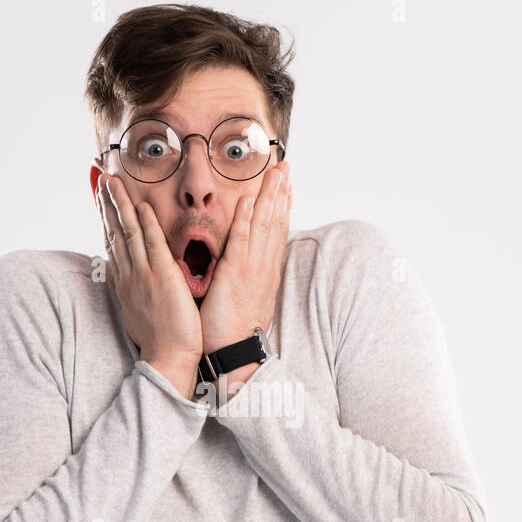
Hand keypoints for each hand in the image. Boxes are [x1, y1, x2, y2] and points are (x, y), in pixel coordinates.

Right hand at [96, 171, 202, 397]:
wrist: (168, 359)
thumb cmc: (161, 341)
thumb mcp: (142, 312)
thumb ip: (139, 292)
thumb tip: (137, 283)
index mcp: (125, 283)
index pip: (112, 242)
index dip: (104, 217)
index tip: (99, 196)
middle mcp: (129, 275)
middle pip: (113, 231)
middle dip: (105, 202)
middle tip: (99, 175)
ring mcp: (143, 276)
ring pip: (128, 232)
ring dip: (120, 204)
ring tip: (112, 180)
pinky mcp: (161, 278)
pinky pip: (152, 245)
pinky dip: (146, 224)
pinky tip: (141, 205)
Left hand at [199, 161, 291, 354]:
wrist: (235, 354)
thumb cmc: (234, 331)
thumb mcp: (246, 299)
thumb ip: (247, 277)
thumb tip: (247, 264)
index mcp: (267, 272)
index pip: (278, 232)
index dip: (284, 206)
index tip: (287, 185)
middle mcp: (264, 267)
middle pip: (276, 223)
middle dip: (281, 193)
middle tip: (286, 167)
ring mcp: (253, 270)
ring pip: (264, 227)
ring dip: (270, 197)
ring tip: (275, 173)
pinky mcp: (236, 275)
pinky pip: (242, 242)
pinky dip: (247, 220)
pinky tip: (251, 201)